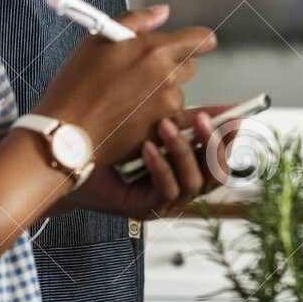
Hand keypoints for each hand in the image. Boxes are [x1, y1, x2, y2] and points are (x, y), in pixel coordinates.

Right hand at [32, 5, 216, 166]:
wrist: (65, 134)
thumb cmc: (75, 87)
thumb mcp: (98, 41)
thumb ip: (136, 21)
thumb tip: (162, 11)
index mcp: (155, 51)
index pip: (203, 39)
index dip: (195, 40)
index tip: (184, 44)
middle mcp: (168, 79)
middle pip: (191, 67)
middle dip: (173, 66)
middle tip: (142, 72)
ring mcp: (168, 108)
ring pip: (178, 95)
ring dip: (163, 94)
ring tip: (128, 99)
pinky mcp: (163, 132)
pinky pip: (172, 121)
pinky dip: (158, 119)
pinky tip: (132, 118)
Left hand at [62, 107, 236, 217]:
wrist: (68, 162)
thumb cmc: (106, 141)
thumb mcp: (150, 121)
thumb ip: (182, 113)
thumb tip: (213, 91)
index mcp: (185, 166)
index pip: (220, 158)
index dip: (230, 140)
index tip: (234, 116)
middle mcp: (180, 186)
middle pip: (217, 175)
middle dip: (213, 145)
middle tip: (202, 119)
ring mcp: (165, 202)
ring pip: (194, 183)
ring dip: (182, 151)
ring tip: (164, 126)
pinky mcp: (146, 210)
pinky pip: (167, 191)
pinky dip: (160, 167)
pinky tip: (147, 148)